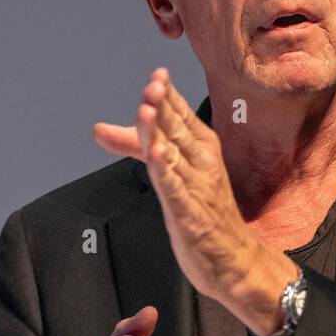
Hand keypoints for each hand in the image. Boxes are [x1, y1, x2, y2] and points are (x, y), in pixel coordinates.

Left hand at [93, 69, 255, 302]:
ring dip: (160, 132)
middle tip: (152, 85)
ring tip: (147, 110)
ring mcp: (197, 189)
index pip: (181, 115)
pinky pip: (176, 190)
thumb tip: (100, 129)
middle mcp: (202, 164)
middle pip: (177, 130)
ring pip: (174, 155)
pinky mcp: (191, 216)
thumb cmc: (205, 213)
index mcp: (202, 149)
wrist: (235, 260)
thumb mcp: (170, 171)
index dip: (167, 95)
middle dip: (163, 106)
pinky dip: (166, 172)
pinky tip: (157, 156)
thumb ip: (136, 147)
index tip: (157, 75)